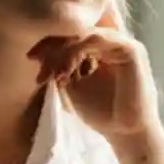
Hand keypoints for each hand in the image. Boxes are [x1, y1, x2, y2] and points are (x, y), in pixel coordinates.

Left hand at [27, 8, 159, 140]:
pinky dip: (77, 52)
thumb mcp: (73, 86)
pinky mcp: (131, 50)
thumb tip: (40, 53)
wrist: (127, 134)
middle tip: (36, 60)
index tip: (31, 57)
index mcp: (103, 48)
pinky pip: (97, 39)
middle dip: (53, 45)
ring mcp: (123, 43)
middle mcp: (114, 41)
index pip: (74, 34)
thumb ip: (61, 67)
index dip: (51, 43)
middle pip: (78, 29)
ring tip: (53, 72)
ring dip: (63, 51)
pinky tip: (66, 71)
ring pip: (85, 33)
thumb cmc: (103, 113)